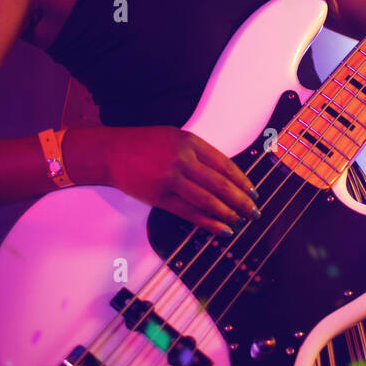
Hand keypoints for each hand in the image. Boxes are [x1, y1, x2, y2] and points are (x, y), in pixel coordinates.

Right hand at [99, 125, 260, 235]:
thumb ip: (197, 153)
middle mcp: (182, 158)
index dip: (241, 180)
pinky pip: (189, 213)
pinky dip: (208, 222)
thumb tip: (224, 175)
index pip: (224, 164)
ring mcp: (170, 178)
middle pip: (220, 183)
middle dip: (240, 200)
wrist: (111, 152)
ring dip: (227, 213)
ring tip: (240, 221)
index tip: (253, 191)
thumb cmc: (142, 144)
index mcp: (189, 142)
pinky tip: (221, 228)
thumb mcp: (174, 137)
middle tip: (254, 211)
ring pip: (207, 200)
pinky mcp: (159, 197)